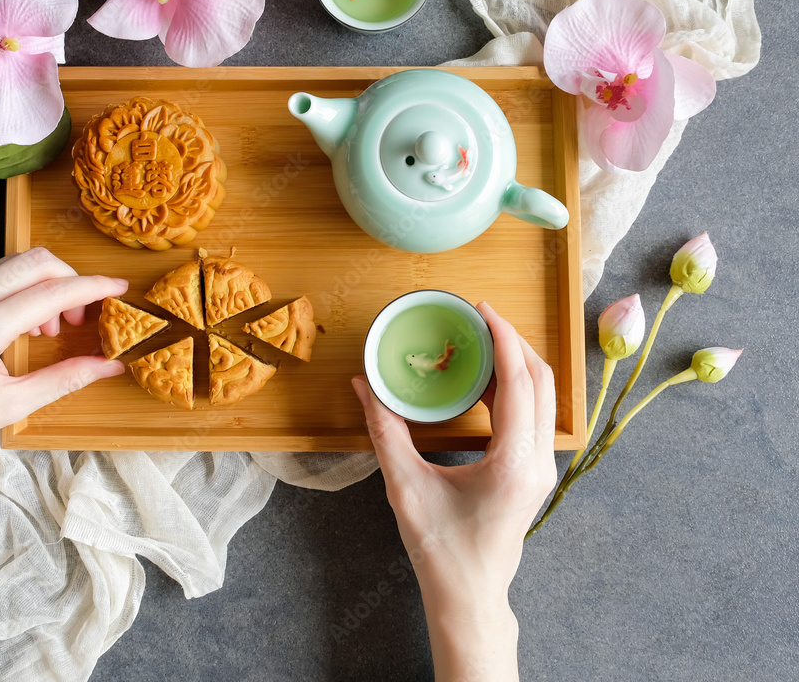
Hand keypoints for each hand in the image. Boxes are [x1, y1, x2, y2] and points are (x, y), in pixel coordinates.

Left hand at [0, 248, 127, 577]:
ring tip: (54, 328)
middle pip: (35, 262)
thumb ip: (65, 379)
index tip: (119, 290)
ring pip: (14, 265)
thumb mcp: (9, 406)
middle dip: (72, 279)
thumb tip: (109, 365)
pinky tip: (26, 326)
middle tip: (85, 313)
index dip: (93, 287)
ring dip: (46, 285)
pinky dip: (22, 291)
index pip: (51, 292)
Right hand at [351, 301, 556, 681]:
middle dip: (514, 342)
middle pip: (542, 382)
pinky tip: (485, 380)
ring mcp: (542, 468)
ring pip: (544, 398)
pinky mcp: (534, 472)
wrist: (469, 595)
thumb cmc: (439, 548)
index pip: (519, 383)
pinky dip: (515, 388)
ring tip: (482, 341)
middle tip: (480, 318)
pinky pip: (535, 415)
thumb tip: (362, 385)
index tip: (483, 311)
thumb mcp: (404, 486)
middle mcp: (538, 461)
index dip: (504, 340)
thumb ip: (384, 430)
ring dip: (517, 363)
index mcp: (513, 462)